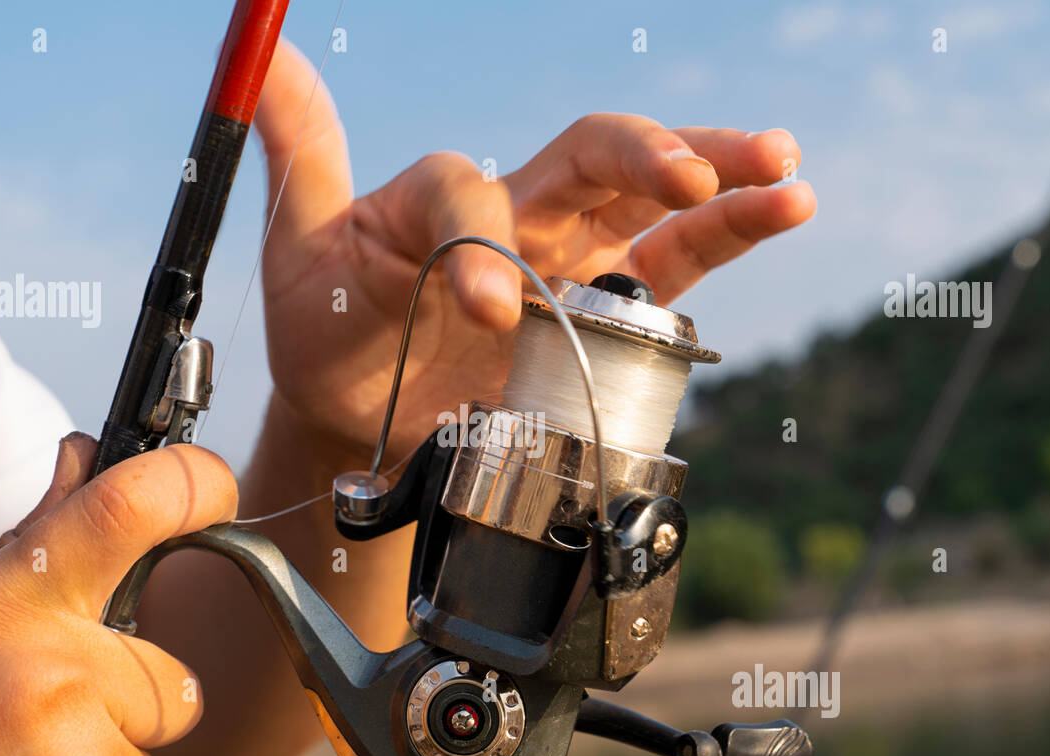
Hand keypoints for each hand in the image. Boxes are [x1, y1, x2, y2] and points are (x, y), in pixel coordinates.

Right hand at [0, 436, 235, 755]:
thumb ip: (23, 548)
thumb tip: (85, 462)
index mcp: (4, 608)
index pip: (124, 510)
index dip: (188, 484)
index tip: (209, 483)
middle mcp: (51, 674)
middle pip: (169, 670)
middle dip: (124, 696)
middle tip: (40, 715)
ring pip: (151, 742)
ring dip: (104, 754)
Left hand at [253, 41, 815, 454]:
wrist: (361, 409)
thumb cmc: (329, 323)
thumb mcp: (301, 241)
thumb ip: (301, 151)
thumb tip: (266, 51)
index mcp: (445, 194)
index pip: (473, 190)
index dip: (481, 241)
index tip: (484, 308)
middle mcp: (521, 213)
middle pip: (597, 155)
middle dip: (649, 156)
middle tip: (693, 171)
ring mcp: (570, 260)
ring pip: (656, 205)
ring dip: (722, 182)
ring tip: (781, 172)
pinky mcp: (603, 314)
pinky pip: (675, 268)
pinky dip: (729, 236)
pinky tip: (783, 207)